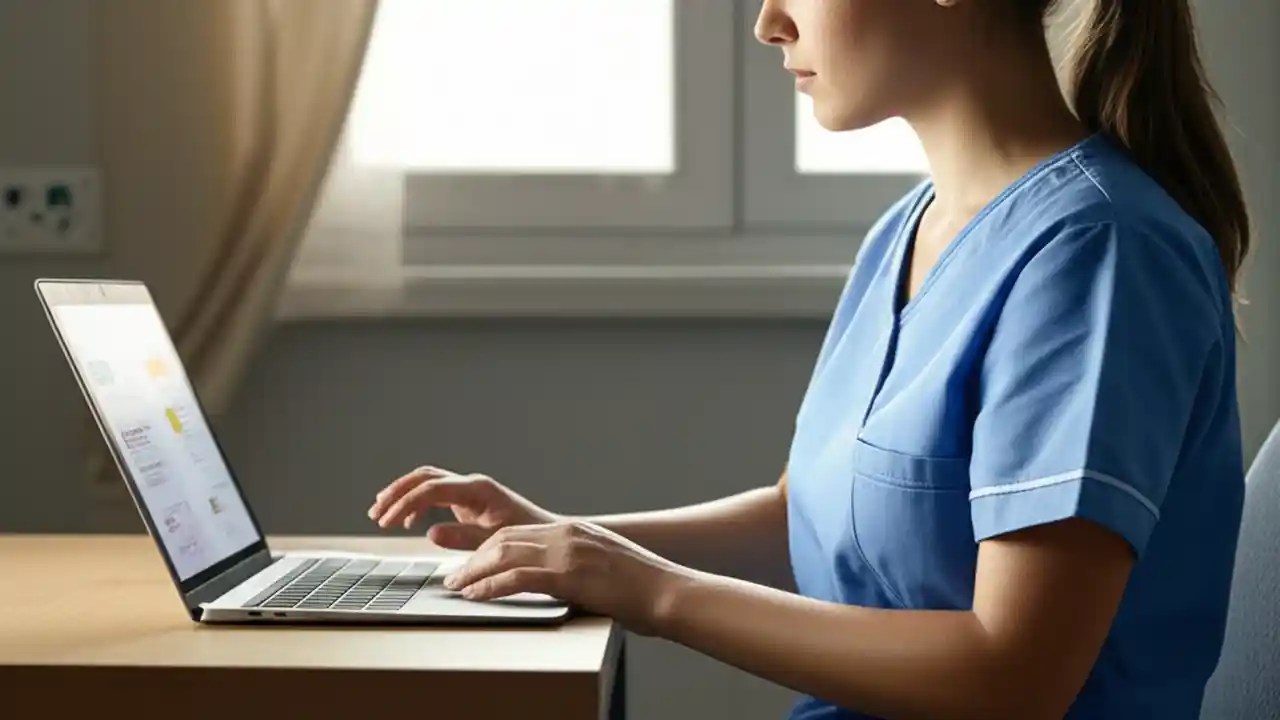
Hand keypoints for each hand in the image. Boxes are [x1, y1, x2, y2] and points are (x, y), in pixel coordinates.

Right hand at [368, 466, 557, 549]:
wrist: (546, 535)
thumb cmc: (526, 537)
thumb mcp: (495, 540)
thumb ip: (463, 537)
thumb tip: (430, 531)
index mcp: (477, 489)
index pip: (432, 487)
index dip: (405, 502)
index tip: (386, 521)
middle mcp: (471, 485)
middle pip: (425, 476)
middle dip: (397, 491)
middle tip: (376, 512)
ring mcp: (469, 491)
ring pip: (427, 482)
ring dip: (403, 494)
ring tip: (382, 514)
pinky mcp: (468, 500)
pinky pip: (435, 494)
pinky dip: (417, 504)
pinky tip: (407, 523)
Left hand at [443, 520, 689, 635]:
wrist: (668, 592)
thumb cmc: (643, 587)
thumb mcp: (605, 566)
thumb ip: (579, 566)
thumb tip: (562, 582)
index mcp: (574, 530)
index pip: (518, 532)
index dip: (488, 548)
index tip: (472, 563)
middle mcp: (567, 534)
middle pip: (504, 538)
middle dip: (474, 557)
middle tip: (455, 576)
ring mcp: (567, 552)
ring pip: (504, 554)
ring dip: (474, 571)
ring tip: (458, 587)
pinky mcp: (568, 575)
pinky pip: (517, 577)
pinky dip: (490, 586)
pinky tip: (477, 595)